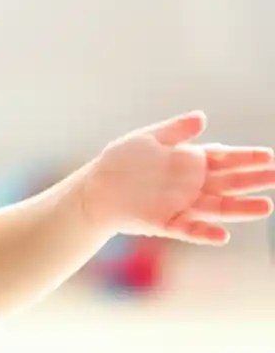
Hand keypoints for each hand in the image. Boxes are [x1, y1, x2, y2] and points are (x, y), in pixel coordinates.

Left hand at [78, 111, 274, 243]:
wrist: (95, 188)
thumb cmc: (122, 162)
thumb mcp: (148, 139)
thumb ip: (176, 130)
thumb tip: (203, 117)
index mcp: (190, 162)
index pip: (224, 158)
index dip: (246, 157)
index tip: (269, 156)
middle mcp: (192, 185)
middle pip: (228, 183)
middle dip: (253, 179)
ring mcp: (182, 205)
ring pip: (218, 208)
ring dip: (241, 208)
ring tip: (266, 206)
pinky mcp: (167, 223)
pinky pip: (190, 230)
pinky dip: (206, 233)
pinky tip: (223, 235)